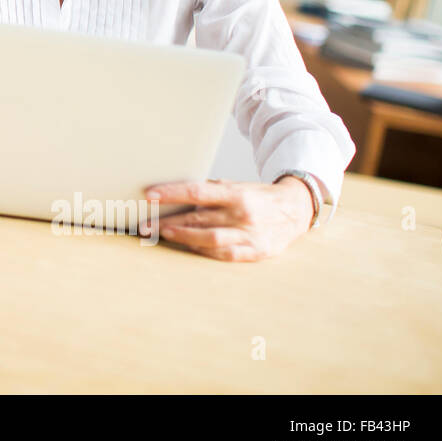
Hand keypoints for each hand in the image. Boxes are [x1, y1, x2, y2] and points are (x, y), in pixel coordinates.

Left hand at [139, 177, 315, 260]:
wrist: (296, 209)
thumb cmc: (258, 197)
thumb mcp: (236, 186)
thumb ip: (210, 191)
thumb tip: (174, 193)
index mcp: (237, 193)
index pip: (197, 191)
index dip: (171, 193)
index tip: (149, 195)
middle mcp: (243, 214)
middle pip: (198, 218)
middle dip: (167, 221)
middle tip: (145, 224)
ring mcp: (250, 235)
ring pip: (209, 239)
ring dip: (182, 237)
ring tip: (161, 234)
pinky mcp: (256, 251)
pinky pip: (224, 255)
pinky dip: (203, 251)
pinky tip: (187, 247)